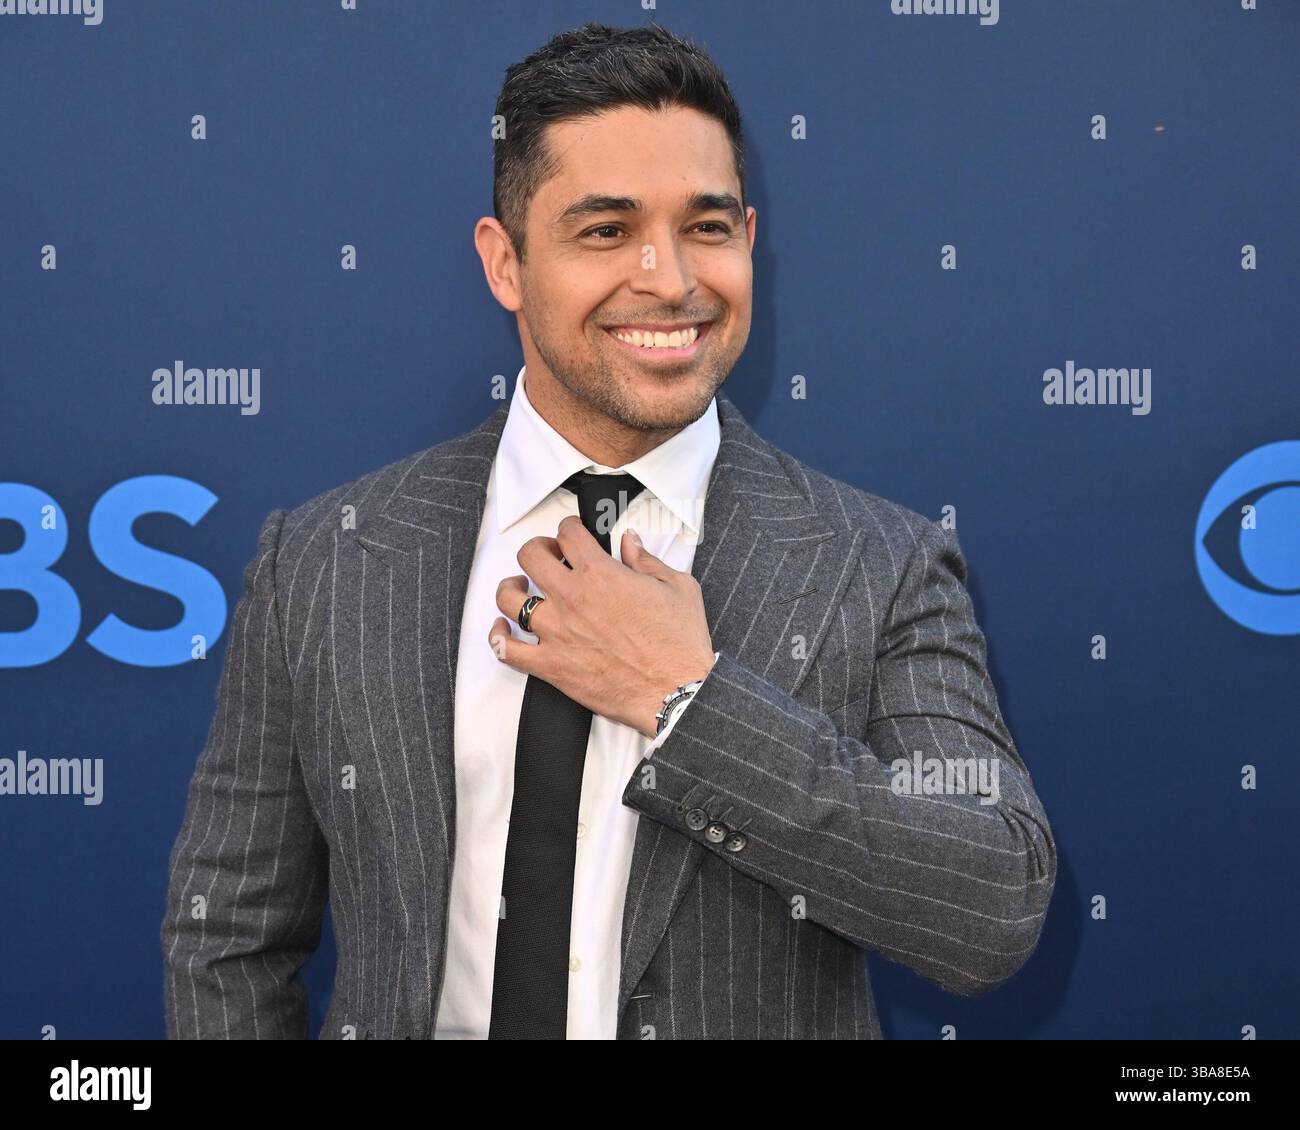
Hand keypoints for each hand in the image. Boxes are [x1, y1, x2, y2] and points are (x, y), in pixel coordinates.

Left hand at [488, 516, 715, 738]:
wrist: (676, 693)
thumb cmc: (680, 644)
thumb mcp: (678, 588)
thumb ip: (647, 561)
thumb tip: (630, 543)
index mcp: (601, 573)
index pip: (568, 533)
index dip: (569, 529)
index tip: (573, 537)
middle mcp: (572, 598)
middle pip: (530, 556)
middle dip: (539, 550)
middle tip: (550, 558)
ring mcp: (556, 632)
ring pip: (510, 599)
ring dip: (512, 588)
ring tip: (521, 588)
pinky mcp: (551, 665)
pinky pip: (506, 649)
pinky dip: (498, 636)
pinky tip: (502, 627)